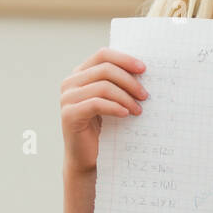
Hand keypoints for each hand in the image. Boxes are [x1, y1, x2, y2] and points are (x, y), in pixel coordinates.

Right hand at [60, 48, 146, 172]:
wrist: (87, 157)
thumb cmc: (104, 127)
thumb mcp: (112, 100)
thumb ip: (118, 83)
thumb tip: (143, 71)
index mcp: (80, 74)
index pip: (103, 55)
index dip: (124, 59)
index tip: (144, 69)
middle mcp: (70, 82)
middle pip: (105, 69)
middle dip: (129, 81)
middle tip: (145, 95)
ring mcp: (67, 98)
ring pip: (102, 86)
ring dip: (125, 97)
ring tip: (138, 109)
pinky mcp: (69, 114)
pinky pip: (96, 103)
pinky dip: (115, 107)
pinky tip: (126, 114)